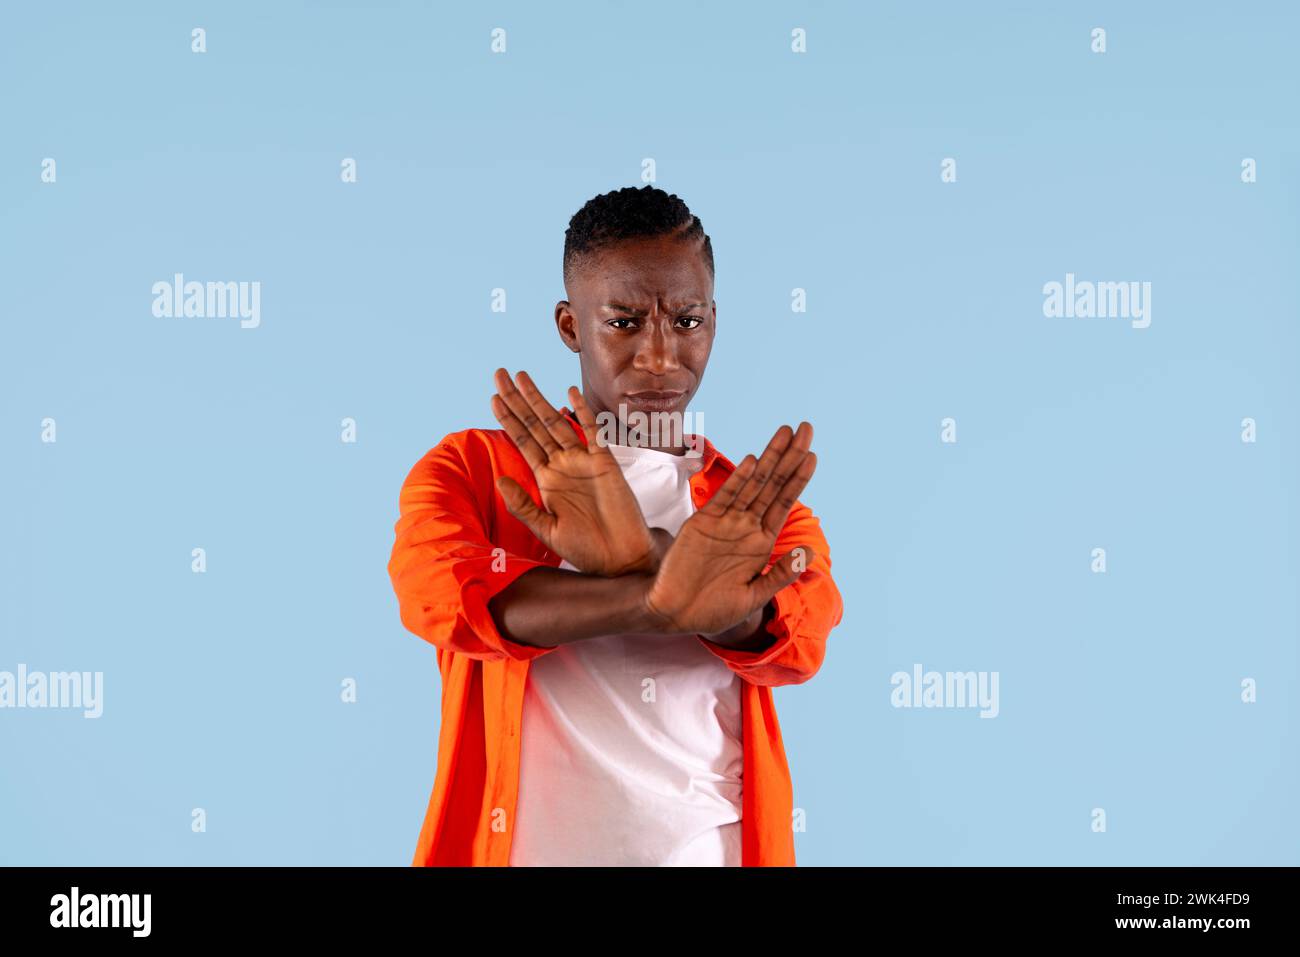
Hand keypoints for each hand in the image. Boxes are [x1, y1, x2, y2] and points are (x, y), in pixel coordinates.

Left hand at [490, 368, 659, 576]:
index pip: (522, 442)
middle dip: (517, 400)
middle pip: (534, 425)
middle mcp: (561, 465)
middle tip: (500, 374)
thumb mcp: (546, 531)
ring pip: (556, 422)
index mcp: (545, 480)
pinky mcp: (605, 462)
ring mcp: (582, 461)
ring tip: (521, 377)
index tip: (492, 398)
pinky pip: (592, 431)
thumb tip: (499, 480)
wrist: (621, 558)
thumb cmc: (585, 548)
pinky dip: (581, 411)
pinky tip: (569, 392)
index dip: (507, 420)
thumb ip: (523, 507)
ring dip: (538, 400)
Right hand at [643, 422, 817, 635]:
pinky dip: (740, 481)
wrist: (675, 615)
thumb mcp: (754, 597)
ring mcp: (726, 522)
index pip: (785, 502)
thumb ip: (780, 574)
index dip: (799, 478)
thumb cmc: (713, 610)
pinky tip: (754, 463)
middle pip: (773, 484)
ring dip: (770, 458)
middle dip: (790, 456)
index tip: (813, 454)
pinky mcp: (703, 524)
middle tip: (806, 427)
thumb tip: (809, 552)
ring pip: (753, 484)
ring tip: (786, 433)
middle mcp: (746, 526)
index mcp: (761, 542)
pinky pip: (726, 499)